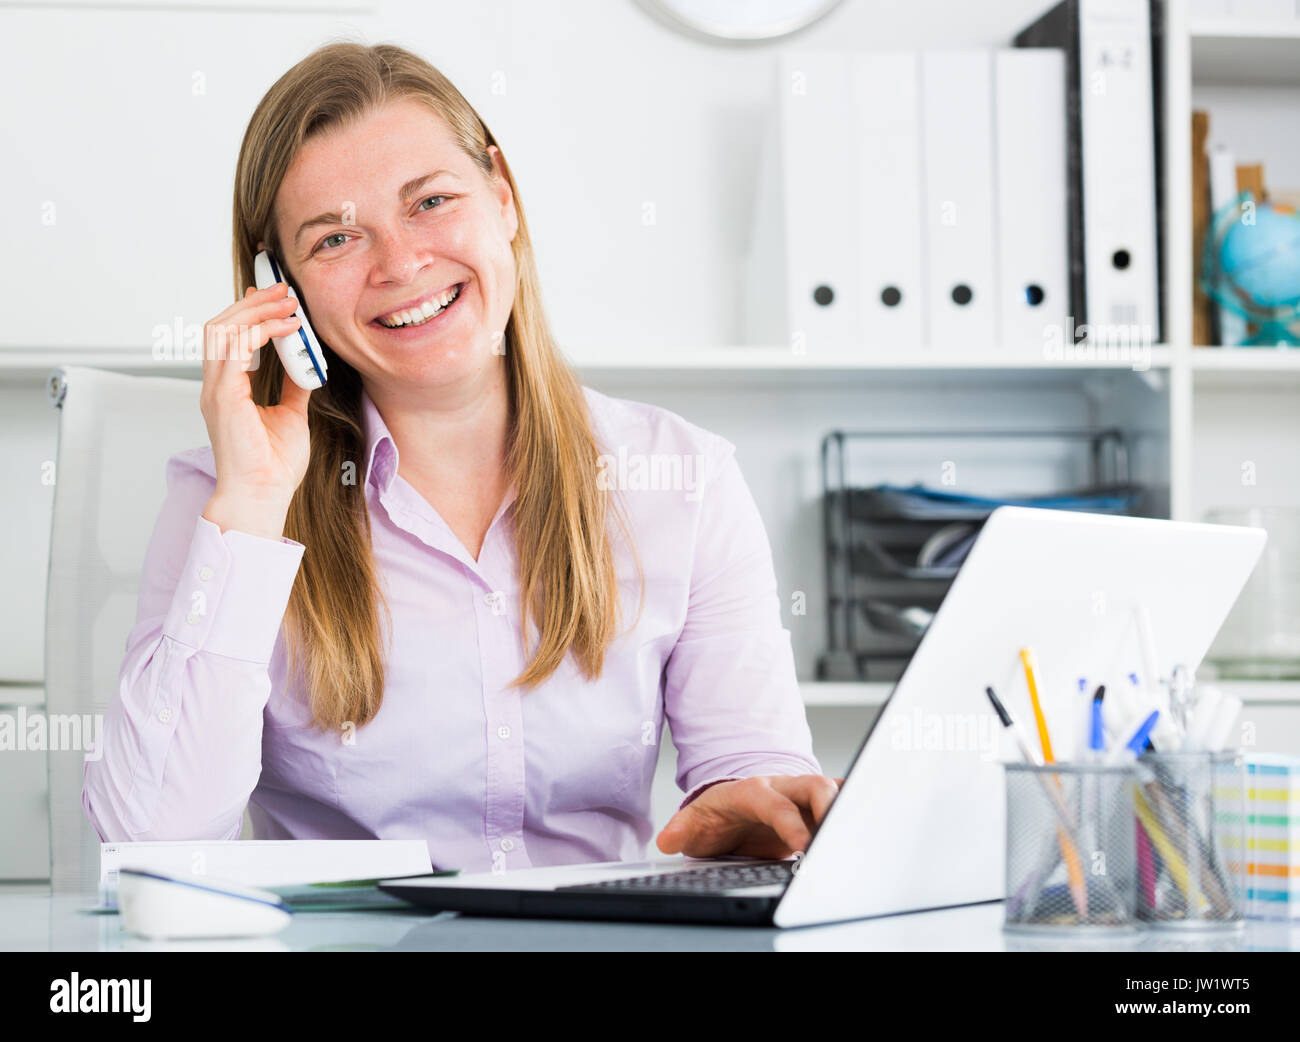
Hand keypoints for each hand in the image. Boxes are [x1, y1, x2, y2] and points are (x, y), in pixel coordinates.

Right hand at [200, 281, 313, 506]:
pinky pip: (235, 349)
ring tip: (287, 303)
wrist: (263, 495)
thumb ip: (293, 386)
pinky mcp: (224, 397)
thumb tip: (305, 364)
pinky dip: (260, 332)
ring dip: (256, 311)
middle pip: (221, 326)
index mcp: (228, 389)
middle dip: (252, 303)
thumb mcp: (291, 414)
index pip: (229, 337)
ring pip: (222, 330)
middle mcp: (217, 386)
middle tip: (283, 290)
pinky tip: (287, 329)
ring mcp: (216, 390)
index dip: (249, 312)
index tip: (276, 299)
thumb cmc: (273, 465)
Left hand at [655, 774, 844, 859]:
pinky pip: (842, 798)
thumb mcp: (694, 825)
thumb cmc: (716, 817)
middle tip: (839, 835)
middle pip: (814, 785)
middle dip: (830, 805)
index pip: (774, 803)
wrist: (729, 809)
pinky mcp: (816, 807)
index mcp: (752, 792)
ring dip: (848, 806)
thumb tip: (667, 839)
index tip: (801, 846)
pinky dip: (856, 807)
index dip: (789, 822)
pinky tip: (868, 822)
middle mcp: (781, 788)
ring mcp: (801, 796)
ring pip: (833, 790)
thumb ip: (682, 831)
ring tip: (861, 830)